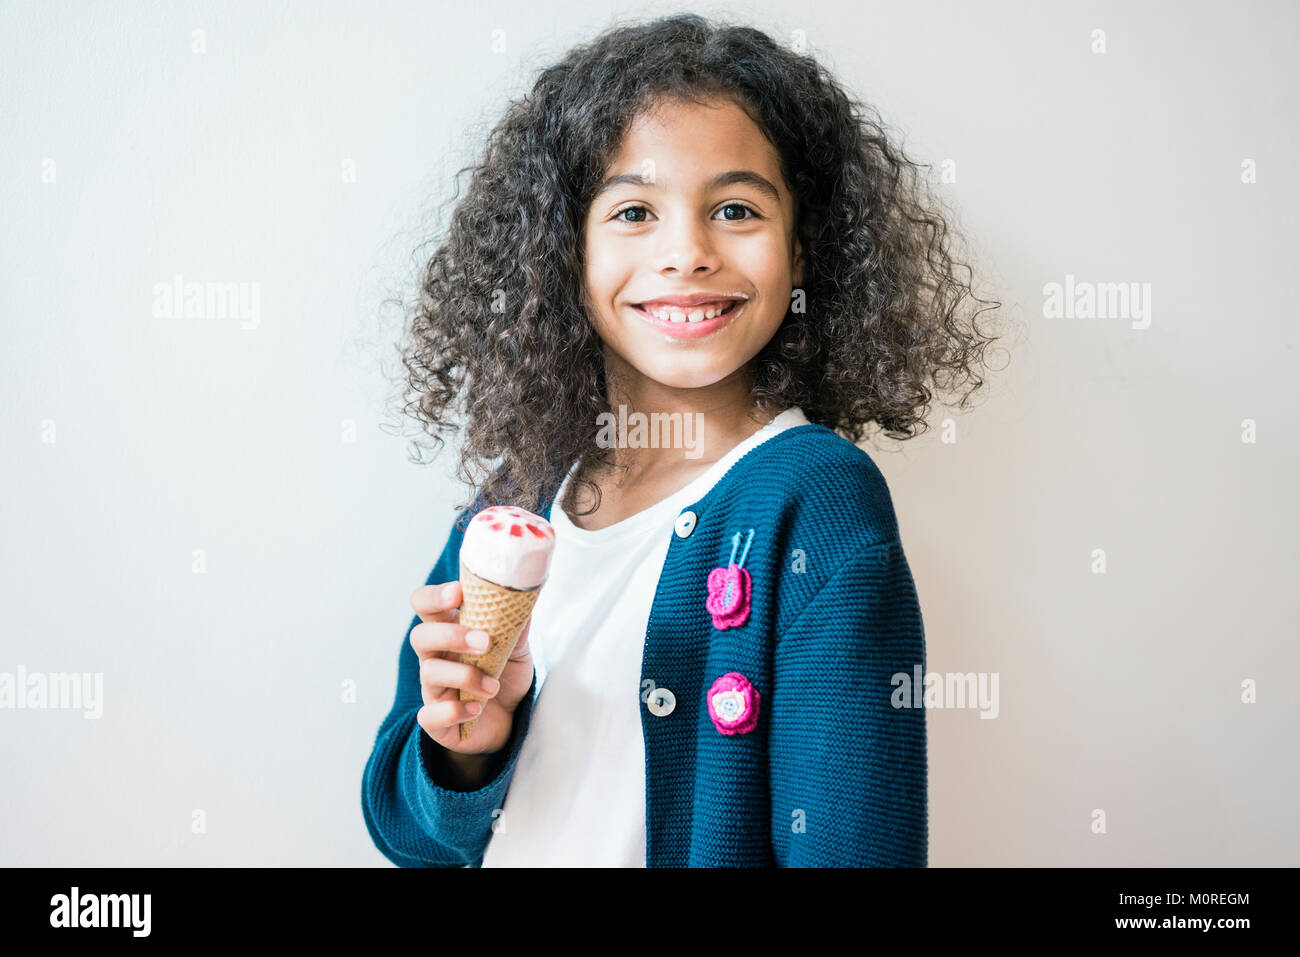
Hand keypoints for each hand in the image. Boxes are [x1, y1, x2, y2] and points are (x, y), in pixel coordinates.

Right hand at [409, 580, 534, 755]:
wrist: (511, 719)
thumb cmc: (505, 675)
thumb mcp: (516, 648)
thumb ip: (514, 625)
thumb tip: (522, 598)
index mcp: (450, 631)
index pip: (425, 605)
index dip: (434, 596)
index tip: (458, 592)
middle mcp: (436, 657)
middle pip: (420, 636)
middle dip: (451, 635)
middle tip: (485, 642)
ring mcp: (433, 689)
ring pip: (429, 673)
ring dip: (465, 676)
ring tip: (494, 686)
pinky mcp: (437, 721)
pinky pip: (429, 715)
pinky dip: (453, 712)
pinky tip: (476, 710)